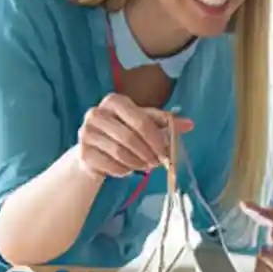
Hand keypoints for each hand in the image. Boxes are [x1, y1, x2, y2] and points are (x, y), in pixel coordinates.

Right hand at [76, 93, 193, 178]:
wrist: (94, 149)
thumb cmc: (123, 132)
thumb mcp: (144, 123)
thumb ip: (165, 123)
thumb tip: (190, 124)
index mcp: (114, 101)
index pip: (141, 120)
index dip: (157, 138)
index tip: (167, 152)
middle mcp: (96, 113)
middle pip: (130, 137)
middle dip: (148, 153)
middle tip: (158, 163)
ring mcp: (86, 133)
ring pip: (120, 153)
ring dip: (138, 163)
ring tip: (145, 166)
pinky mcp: (82, 152)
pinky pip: (109, 165)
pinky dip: (123, 170)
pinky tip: (128, 169)